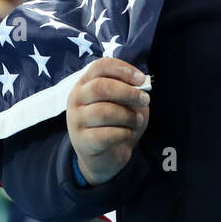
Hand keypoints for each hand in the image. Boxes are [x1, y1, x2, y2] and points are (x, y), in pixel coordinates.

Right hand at [66, 57, 148, 185]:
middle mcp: (76, 98)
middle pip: (100, 87)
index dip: (123, 69)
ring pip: (103, 112)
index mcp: (86, 83)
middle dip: (128, 93)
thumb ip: (129, 90)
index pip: (100, 66)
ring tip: (136, 121)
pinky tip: (128, 134)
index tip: (142, 79)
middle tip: (144, 100)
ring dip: (128, 116)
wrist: (106, 155)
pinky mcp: (81, 141)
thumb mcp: (125, 102)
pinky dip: (123, 133)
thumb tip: (139, 86)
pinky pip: (106, 134)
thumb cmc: (117, 122)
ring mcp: (76, 120)